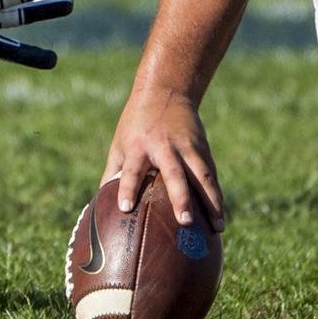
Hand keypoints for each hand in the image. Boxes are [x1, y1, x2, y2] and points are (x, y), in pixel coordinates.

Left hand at [103, 89, 223, 230]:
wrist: (166, 90)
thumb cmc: (136, 124)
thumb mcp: (120, 143)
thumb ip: (112, 172)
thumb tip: (98, 206)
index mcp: (139, 145)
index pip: (131, 169)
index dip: (127, 187)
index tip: (125, 209)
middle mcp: (165, 146)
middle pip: (174, 173)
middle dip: (181, 198)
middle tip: (185, 221)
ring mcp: (188, 146)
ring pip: (203, 175)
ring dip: (212, 201)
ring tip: (217, 227)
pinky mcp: (203, 148)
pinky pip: (211, 175)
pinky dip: (216, 195)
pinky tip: (219, 217)